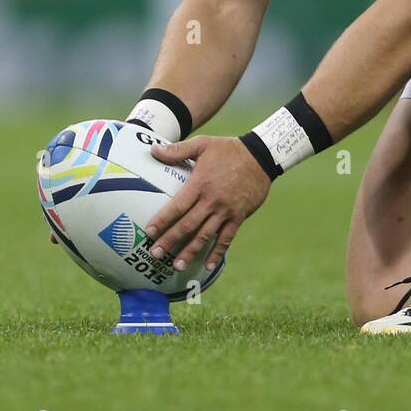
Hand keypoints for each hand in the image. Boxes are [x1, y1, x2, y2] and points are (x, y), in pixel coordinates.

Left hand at [144, 135, 270, 271]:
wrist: (260, 157)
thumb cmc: (229, 149)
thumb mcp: (203, 144)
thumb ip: (177, 150)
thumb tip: (153, 150)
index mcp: (200, 184)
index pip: (177, 206)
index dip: (162, 220)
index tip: (149, 232)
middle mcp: (212, 201)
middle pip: (188, 225)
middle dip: (170, 241)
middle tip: (155, 254)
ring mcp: (226, 211)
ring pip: (205, 236)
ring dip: (190, 252)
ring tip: (177, 266)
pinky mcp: (239, 217)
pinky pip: (226, 238)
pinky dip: (217, 253)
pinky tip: (208, 265)